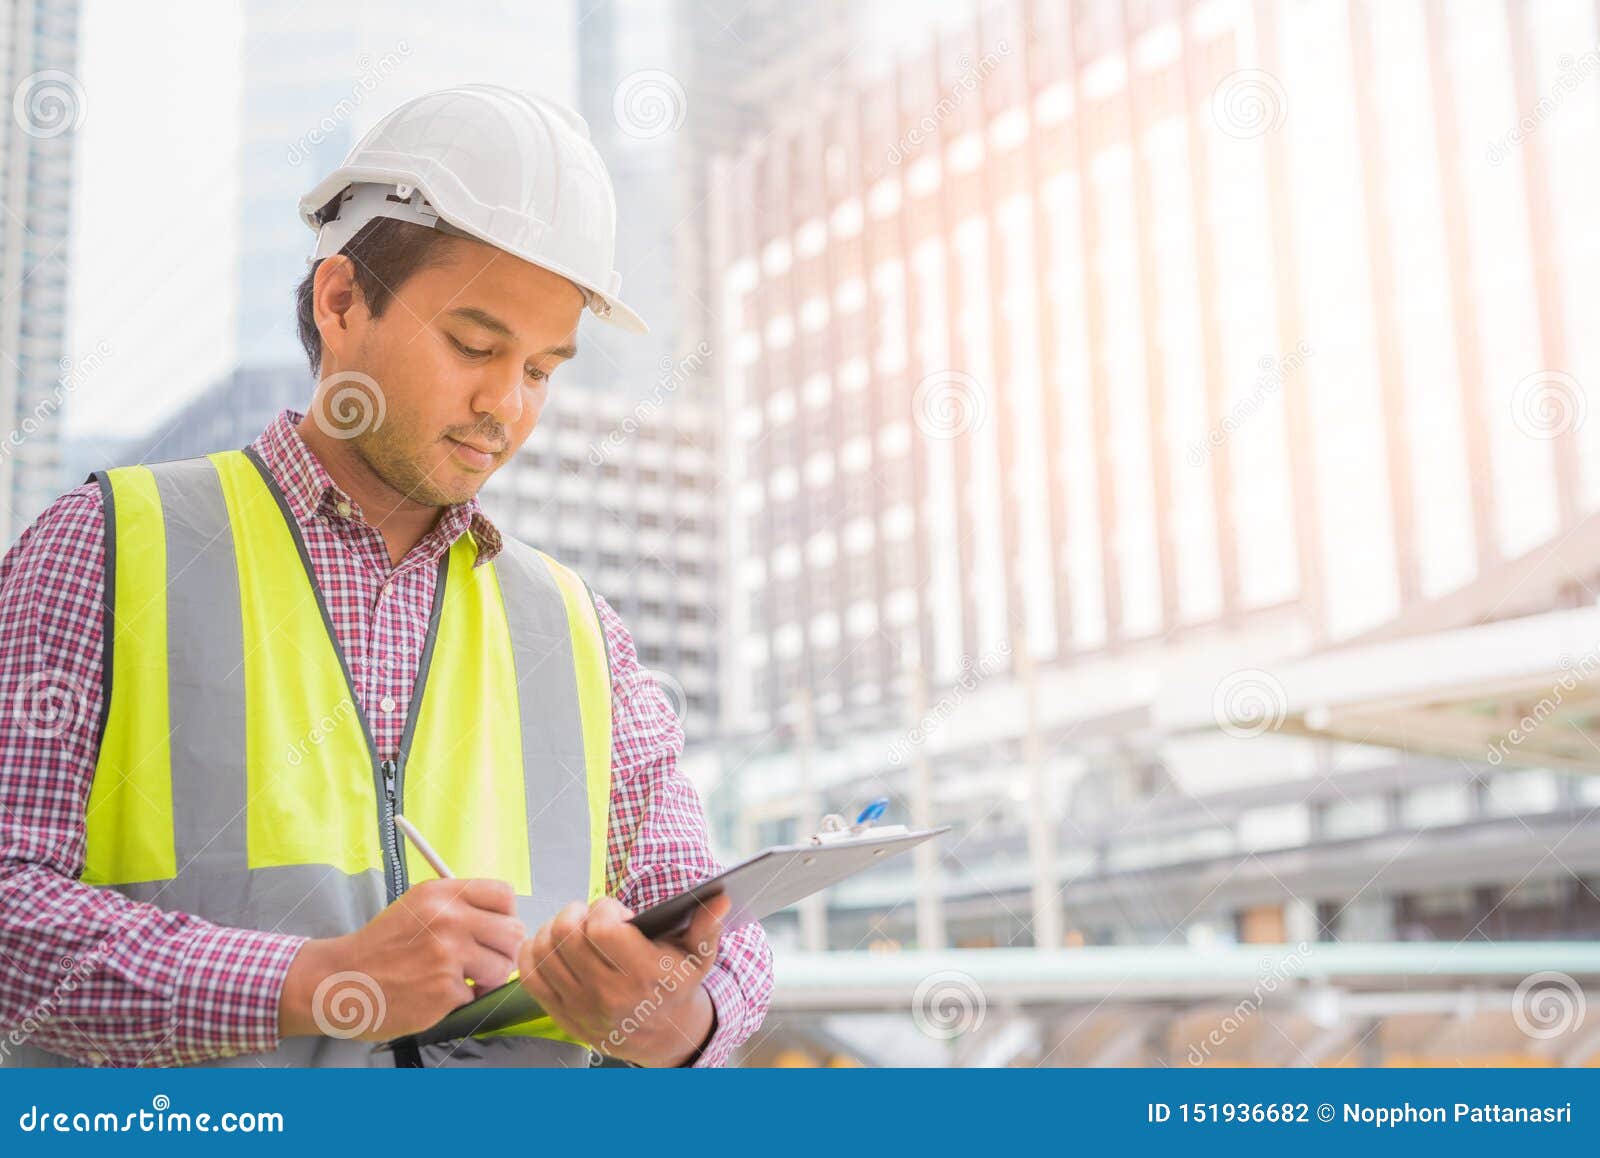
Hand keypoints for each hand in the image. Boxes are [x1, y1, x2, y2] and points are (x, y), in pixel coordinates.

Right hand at [279, 877, 525, 1040]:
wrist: (338, 980)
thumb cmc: (380, 947)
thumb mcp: (416, 907)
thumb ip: (458, 907)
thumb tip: (503, 921)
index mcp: (441, 893)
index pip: (504, 894)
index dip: (507, 915)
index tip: (495, 930)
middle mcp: (448, 918)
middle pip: (513, 931)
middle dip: (503, 951)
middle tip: (483, 961)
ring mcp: (447, 955)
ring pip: (503, 967)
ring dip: (488, 979)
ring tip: (461, 979)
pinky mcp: (444, 990)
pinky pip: (476, 996)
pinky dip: (461, 1000)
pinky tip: (435, 994)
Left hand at [516, 893, 730, 1066]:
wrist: (663, 1037)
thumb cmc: (677, 987)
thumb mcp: (699, 957)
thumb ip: (707, 926)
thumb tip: (721, 897)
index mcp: (643, 975)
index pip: (602, 927)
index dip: (605, 907)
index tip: (616, 912)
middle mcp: (608, 994)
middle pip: (566, 933)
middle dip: (577, 912)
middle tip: (591, 917)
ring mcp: (580, 1006)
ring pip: (544, 949)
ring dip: (554, 928)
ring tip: (574, 930)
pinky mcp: (561, 1014)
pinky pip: (529, 974)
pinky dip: (533, 951)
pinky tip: (554, 946)